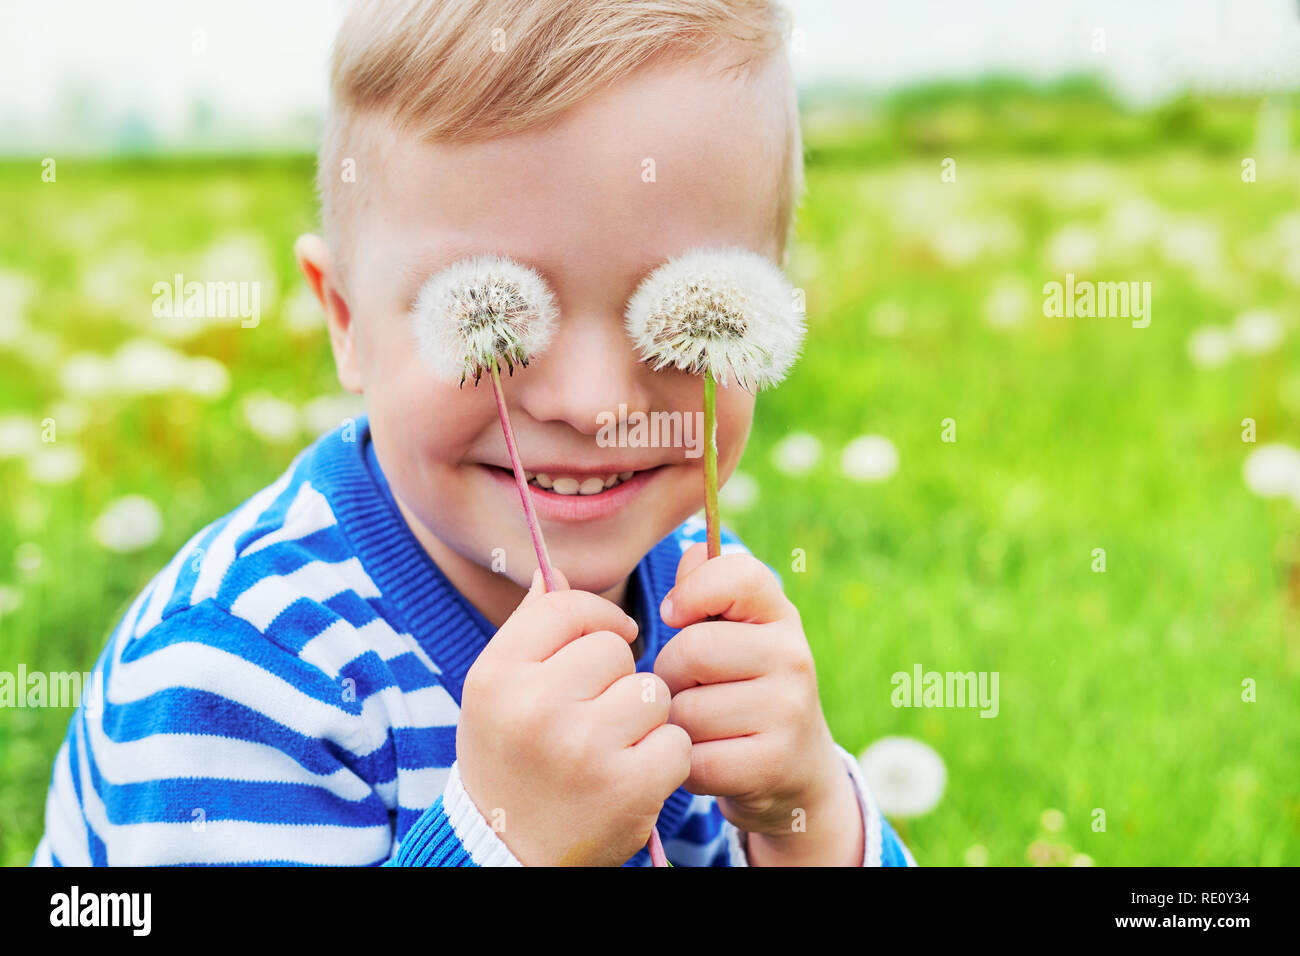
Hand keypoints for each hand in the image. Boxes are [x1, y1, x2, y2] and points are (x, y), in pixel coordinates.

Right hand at [457, 568, 691, 865]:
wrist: (507, 856)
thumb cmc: (508, 759)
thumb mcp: (497, 692)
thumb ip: (529, 629)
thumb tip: (553, 567)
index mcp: (497, 675)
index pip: (566, 605)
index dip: (598, 619)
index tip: (608, 640)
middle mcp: (534, 708)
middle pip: (615, 648)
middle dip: (618, 677)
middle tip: (595, 716)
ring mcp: (582, 748)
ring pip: (652, 692)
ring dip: (645, 719)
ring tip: (611, 748)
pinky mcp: (627, 786)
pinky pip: (675, 740)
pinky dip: (664, 759)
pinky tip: (632, 777)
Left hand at [654, 543, 861, 863]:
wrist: (795, 769)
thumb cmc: (744, 686)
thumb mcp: (736, 633)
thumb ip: (705, 587)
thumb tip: (691, 553)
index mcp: (780, 616)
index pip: (737, 575)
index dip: (692, 591)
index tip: (676, 615)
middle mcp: (794, 657)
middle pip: (692, 650)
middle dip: (669, 674)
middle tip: (685, 689)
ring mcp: (788, 712)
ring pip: (686, 710)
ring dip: (675, 723)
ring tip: (698, 725)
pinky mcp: (771, 764)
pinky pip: (693, 758)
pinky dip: (685, 763)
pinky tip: (706, 757)